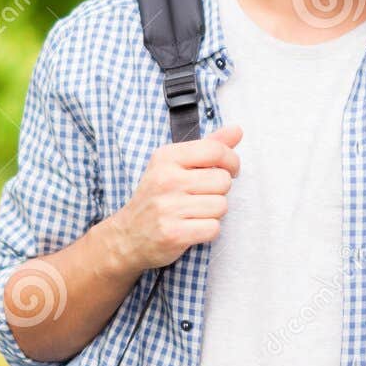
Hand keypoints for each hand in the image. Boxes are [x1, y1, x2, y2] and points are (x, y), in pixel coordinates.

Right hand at [105, 124, 242, 271]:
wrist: (128, 235)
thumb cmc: (157, 197)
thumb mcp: (174, 165)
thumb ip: (208, 146)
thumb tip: (237, 130)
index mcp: (167, 157)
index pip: (215, 150)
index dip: (231, 161)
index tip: (230, 170)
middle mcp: (166, 179)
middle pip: (223, 180)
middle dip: (219, 191)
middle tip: (202, 196)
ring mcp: (169, 207)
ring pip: (221, 206)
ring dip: (213, 212)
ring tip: (194, 212)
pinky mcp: (174, 233)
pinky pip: (213, 228)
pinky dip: (207, 230)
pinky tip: (192, 227)